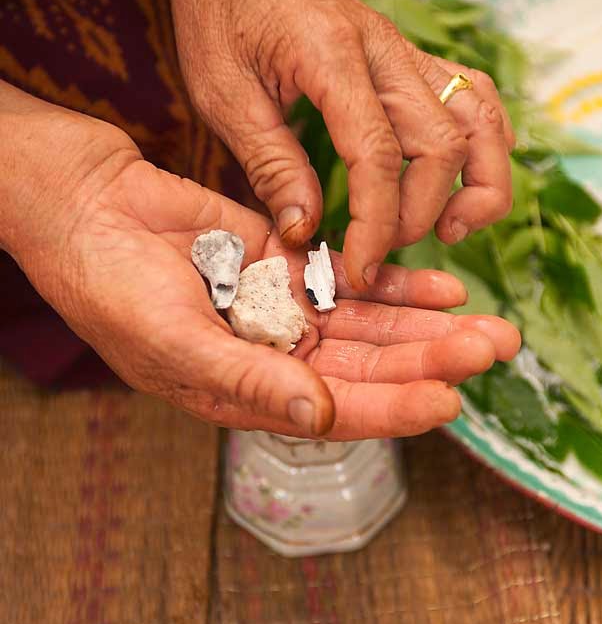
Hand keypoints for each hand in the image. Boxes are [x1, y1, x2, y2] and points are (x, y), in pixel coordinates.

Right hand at [4, 96, 518, 439]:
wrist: (85, 206)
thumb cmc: (107, 286)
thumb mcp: (173, 341)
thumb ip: (250, 379)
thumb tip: (321, 416)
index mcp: (245, 393)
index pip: (334, 410)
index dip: (392, 407)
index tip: (449, 400)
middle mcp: (274, 359)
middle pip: (368, 368)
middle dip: (431, 361)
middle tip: (494, 349)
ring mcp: (284, 310)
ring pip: (370, 325)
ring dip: (427, 326)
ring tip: (487, 324)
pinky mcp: (288, 262)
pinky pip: (352, 278)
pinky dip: (396, 284)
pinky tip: (442, 289)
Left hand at [166, 0, 514, 289]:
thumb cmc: (220, 11)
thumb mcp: (221, 94)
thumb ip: (270, 164)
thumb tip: (305, 233)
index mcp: (333, 57)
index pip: (379, 155)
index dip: (377, 224)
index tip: (359, 270)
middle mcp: (386, 51)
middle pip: (443, 145)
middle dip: (421, 215)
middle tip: (381, 254)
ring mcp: (407, 52)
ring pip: (481, 120)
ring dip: (479, 184)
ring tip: (451, 231)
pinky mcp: (412, 59)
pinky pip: (475, 98)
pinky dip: (485, 145)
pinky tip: (463, 184)